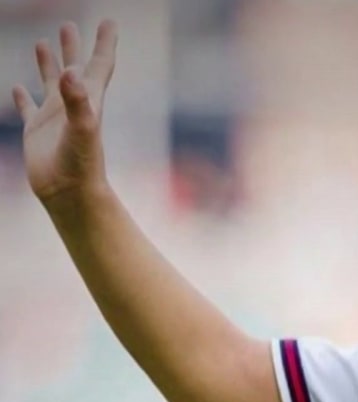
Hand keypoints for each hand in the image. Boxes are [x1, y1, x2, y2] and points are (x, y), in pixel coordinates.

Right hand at [11, 20, 118, 209]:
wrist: (71, 193)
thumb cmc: (82, 162)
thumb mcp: (82, 127)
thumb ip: (77, 100)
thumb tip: (71, 71)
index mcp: (89, 99)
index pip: (99, 64)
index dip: (104, 43)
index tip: (110, 22)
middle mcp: (73, 104)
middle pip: (74, 68)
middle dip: (72, 46)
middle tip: (68, 25)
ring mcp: (54, 117)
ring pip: (50, 82)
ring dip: (48, 63)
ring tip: (41, 41)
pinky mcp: (36, 131)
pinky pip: (27, 108)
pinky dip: (21, 97)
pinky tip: (16, 87)